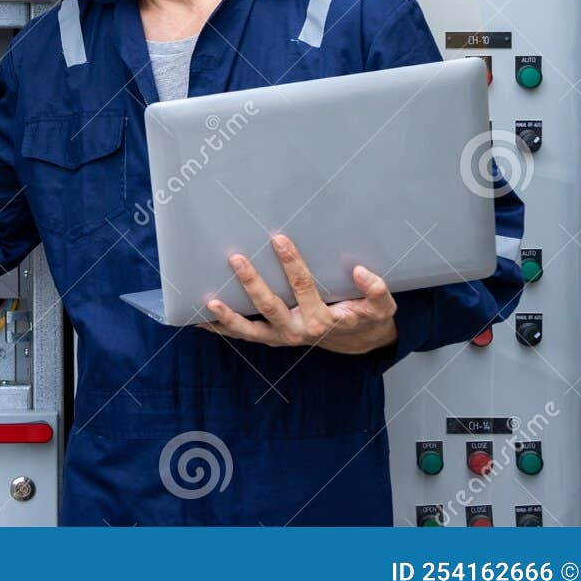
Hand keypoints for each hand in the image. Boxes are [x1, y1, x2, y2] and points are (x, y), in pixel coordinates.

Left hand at [199, 234, 398, 353]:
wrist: (356, 341)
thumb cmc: (365, 317)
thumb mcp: (382, 307)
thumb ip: (376, 291)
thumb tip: (361, 272)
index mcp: (323, 320)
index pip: (304, 287)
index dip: (292, 264)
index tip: (279, 239)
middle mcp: (298, 331)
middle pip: (271, 306)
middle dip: (252, 283)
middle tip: (236, 258)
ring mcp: (281, 337)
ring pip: (250, 329)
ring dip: (229, 316)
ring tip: (210, 301)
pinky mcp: (270, 338)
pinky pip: (243, 336)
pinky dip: (221, 328)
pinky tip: (199, 317)